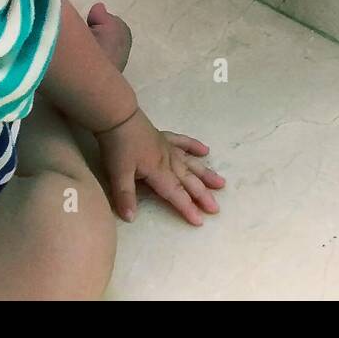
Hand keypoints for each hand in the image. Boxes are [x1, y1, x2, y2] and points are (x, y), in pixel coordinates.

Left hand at [95, 108, 225, 225]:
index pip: (175, 193)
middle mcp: (168, 161)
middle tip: (216, 208)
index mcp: (158, 171)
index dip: (187, 208)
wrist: (118, 116)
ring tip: (221, 183)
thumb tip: (131, 219)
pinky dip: (194, 146)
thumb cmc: (118, 146)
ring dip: (205, 174)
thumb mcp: (117, 173)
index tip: (200, 221)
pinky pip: (183, 142)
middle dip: (202, 195)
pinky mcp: (164, 136)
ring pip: (191, 163)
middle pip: (188, 180)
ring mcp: (168, 147)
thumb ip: (125, 196)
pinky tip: (205, 150)